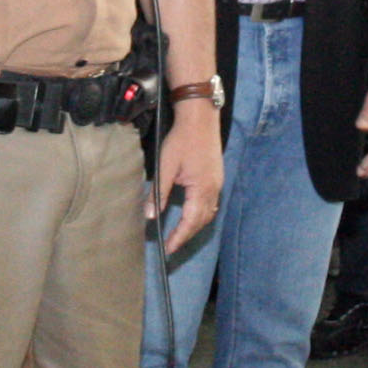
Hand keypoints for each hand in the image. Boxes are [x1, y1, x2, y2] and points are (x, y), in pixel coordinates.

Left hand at [152, 100, 223, 251]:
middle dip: (186, 235)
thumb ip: (158, 192)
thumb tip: (150, 216)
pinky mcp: (216, 178)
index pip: (190, 222)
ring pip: (208, 213)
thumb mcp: (165, 166)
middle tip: (172, 246)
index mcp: (202, 189)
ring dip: (195, 226)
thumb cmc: (182, 140)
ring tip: (180, 234)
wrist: (200, 118)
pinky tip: (192, 215)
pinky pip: (211, 204)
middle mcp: (213, 190)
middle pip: (201, 221)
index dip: (179, 237)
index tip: (168, 250)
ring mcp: (217, 184)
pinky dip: (201, 215)